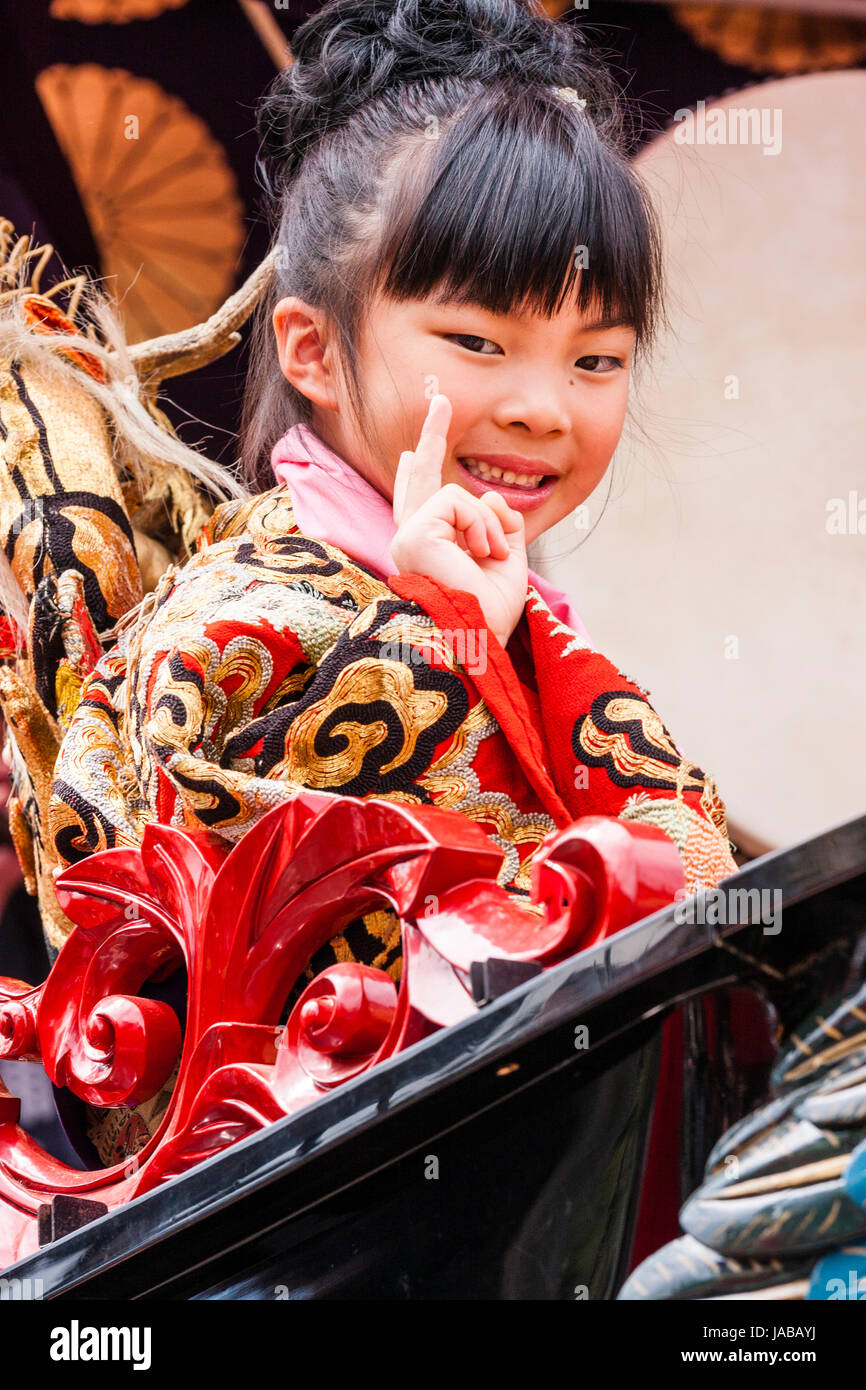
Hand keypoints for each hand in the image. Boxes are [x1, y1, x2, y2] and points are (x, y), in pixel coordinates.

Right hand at [390, 394, 527, 648]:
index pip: (421, 504)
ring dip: (486, 523)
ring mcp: (407, 536)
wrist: (478, 643)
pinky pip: (457, 500)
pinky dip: (480, 524)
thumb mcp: (506, 561)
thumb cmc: (489, 615)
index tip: (406, 452)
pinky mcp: (412, 533)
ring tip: (489, 556)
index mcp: (432, 550)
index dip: (415, 474)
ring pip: (455, 493)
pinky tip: (481, 552)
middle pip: (417, 479)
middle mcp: (412, 542)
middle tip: (439, 399)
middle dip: (430, 436)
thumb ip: (500, 524)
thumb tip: (490, 497)